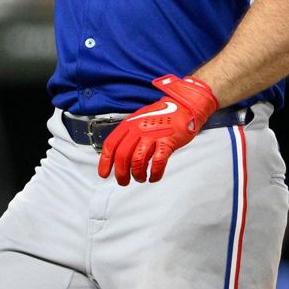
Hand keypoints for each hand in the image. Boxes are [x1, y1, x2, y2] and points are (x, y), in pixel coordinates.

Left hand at [98, 75, 218, 184]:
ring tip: (140, 178)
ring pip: (138, 160)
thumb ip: (129, 135)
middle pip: (122, 155)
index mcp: (129, 124)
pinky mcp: (168, 141)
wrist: (184, 106)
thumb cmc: (162, 116)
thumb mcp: (139, 120)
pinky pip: (158, 162)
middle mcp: (138, 129)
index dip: (105, 162)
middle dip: (121, 173)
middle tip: (123, 182)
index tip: (104, 174)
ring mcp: (153, 135)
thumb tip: (118, 156)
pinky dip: (155, 173)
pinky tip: (154, 177)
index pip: (111, 145)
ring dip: (138, 174)